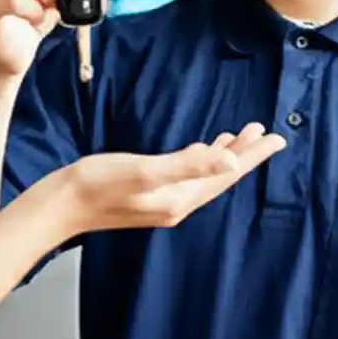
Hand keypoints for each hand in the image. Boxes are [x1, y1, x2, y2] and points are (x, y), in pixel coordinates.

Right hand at [43, 123, 286, 237]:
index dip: (253, 156)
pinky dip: (201, 161)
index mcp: (181, 198)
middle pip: (220, 176)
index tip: (277, 139)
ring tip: (242, 136)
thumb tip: (231, 163)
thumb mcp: (146, 170)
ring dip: (225, 156)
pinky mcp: (149, 195)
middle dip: (245, 154)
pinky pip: (187, 177)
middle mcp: (177, 204)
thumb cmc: (98, 183)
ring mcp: (163, 201)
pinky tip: (201, 150)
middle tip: (266, 133)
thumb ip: (188, 165)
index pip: (226, 175)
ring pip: (205, 176)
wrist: (60, 205)